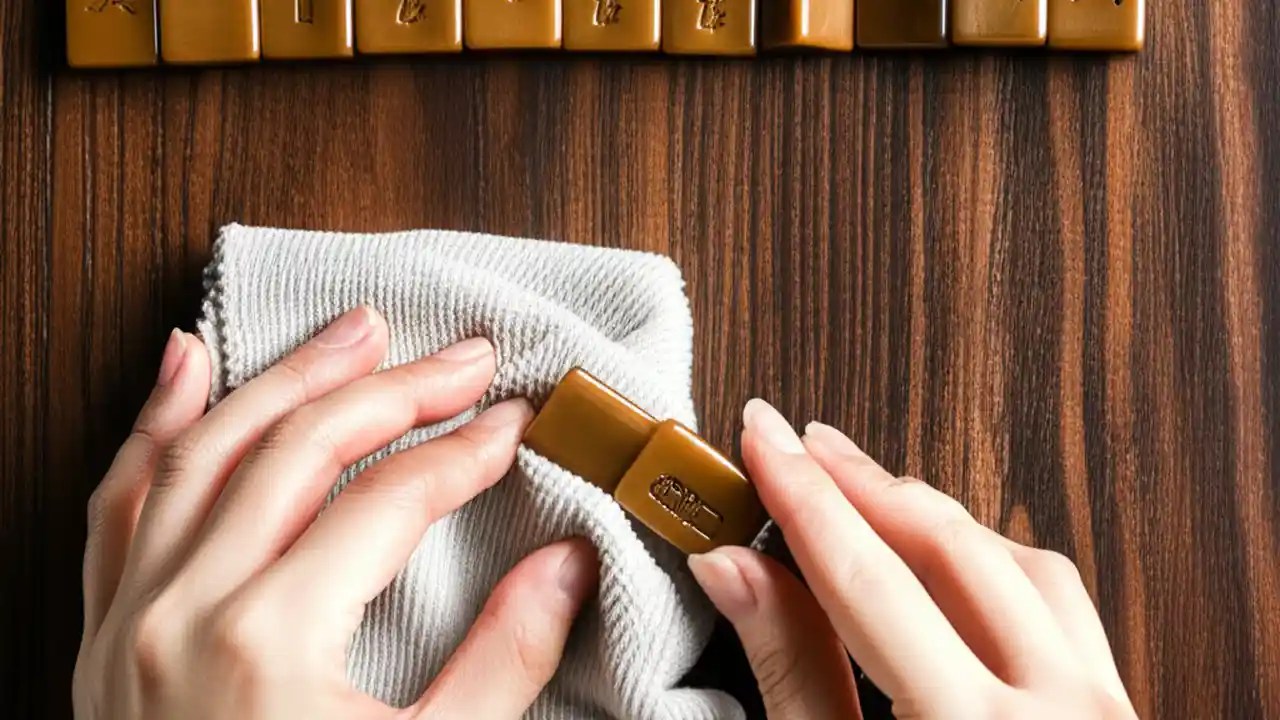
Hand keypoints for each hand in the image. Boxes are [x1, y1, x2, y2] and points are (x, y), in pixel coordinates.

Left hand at [74, 307, 599, 718]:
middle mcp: (183, 609)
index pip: (389, 500)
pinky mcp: (100, 634)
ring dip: (286, 377)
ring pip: (205, 448)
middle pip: (303, 450)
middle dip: (395, 390)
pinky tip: (185, 367)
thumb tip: (562, 567)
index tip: (517, 423)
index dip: (466, 451)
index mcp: (269, 642)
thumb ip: (500, 665)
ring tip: (351, 331)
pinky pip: (119, 499)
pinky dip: (156, 424)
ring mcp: (129, 616)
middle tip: (463, 356)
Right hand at [688, 400, 1136, 719]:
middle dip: (862, 481)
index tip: (759, 433)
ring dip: (927, 510)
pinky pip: (1057, 596)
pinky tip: (945, 548)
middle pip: (950, 548)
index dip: (805, 497)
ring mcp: (1102, 707)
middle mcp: (1057, 709)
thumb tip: (734, 566)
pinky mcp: (1115, 707)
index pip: (871, 581)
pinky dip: (989, 554)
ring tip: (857, 483)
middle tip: (794, 439)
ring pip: (1015, 558)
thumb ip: (796, 673)